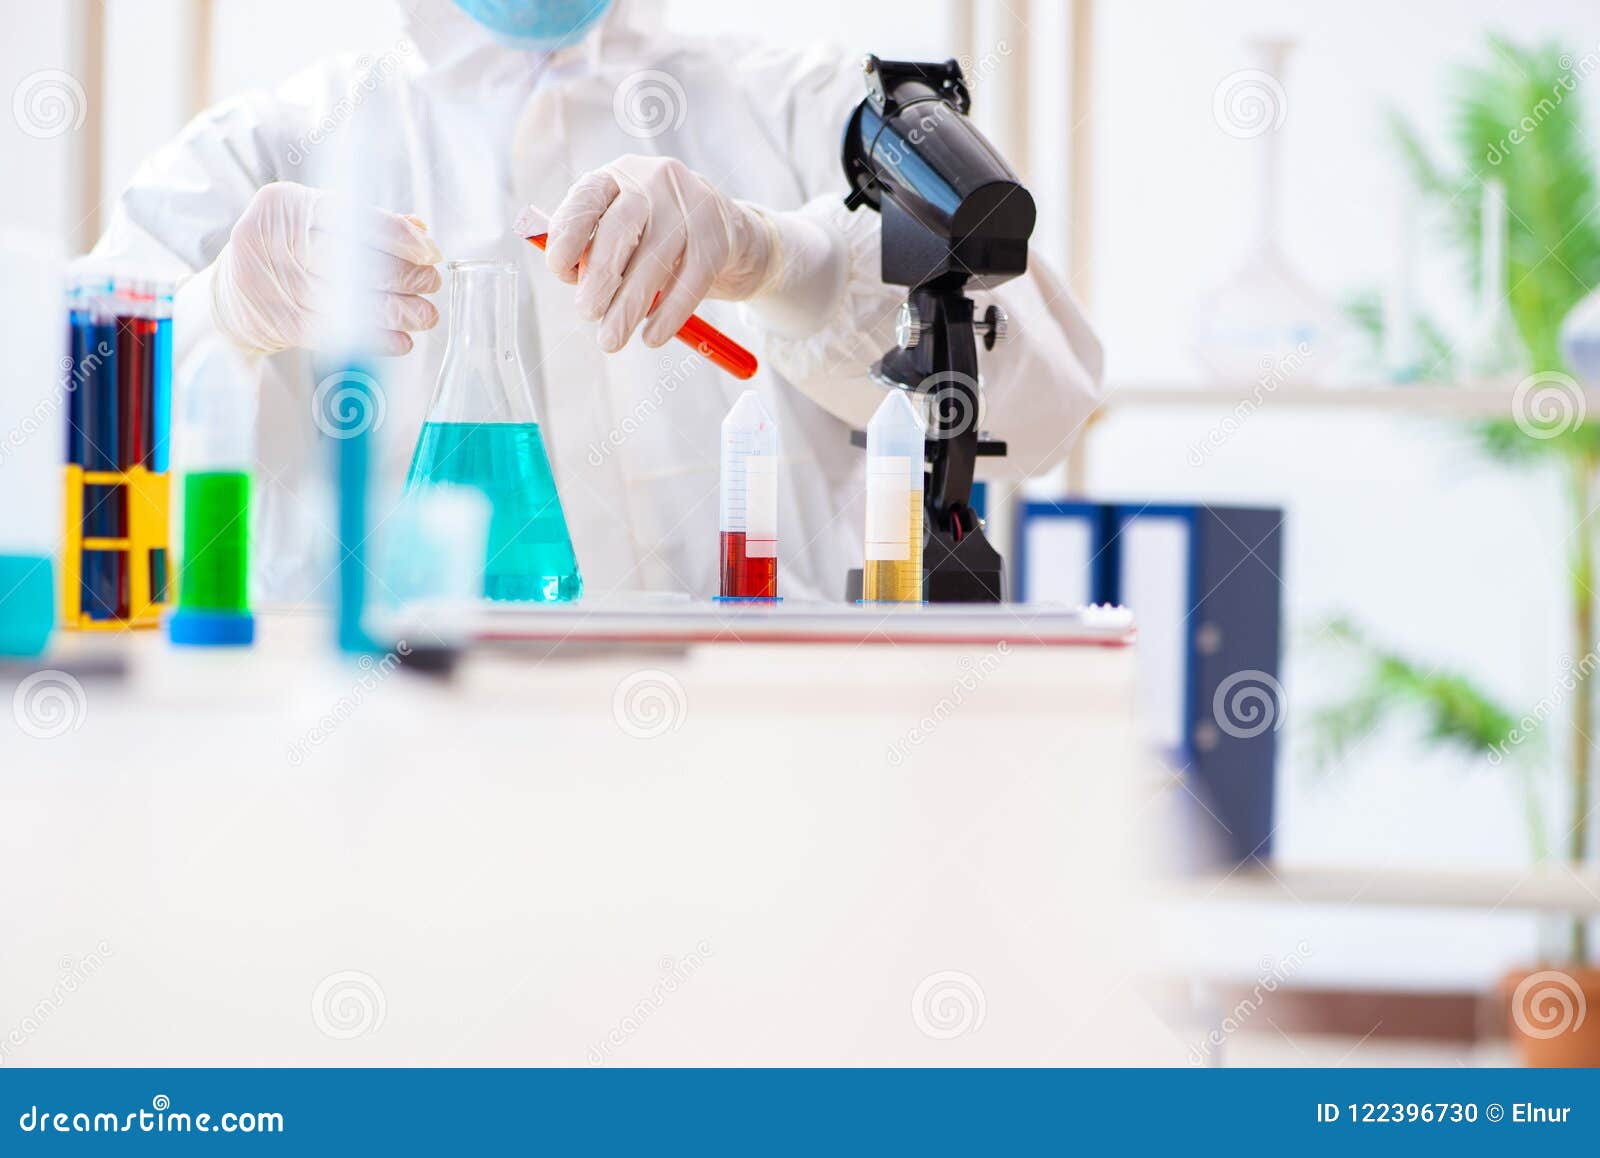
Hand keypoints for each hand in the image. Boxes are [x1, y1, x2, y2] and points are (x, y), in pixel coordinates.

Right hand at [211, 181, 442, 355]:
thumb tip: (419, 228)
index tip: (430, 253)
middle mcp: (278, 240)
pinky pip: (342, 331)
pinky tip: (402, 340)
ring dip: (400, 311)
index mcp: (286, 205)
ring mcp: (279, 282)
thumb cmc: (287, 250)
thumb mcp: (315, 222)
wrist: (235, 293)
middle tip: (430, 284)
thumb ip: (366, 222)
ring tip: (425, 315)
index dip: (399, 238)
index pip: (353, 218)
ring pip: (354, 301)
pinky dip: (378, 338)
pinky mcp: (285, 322)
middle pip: (356, 260)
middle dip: (405, 276)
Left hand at [545, 155, 774, 352]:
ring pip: (655, 260)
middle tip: (587, 314)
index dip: (569, 233)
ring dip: (628, 306)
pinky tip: (652, 337)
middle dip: (600, 277)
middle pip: (621, 228)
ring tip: (611, 339)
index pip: (587, 198)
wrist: (728, 232)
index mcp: (619, 176)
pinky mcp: (717, 236)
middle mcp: (654, 181)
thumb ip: (593, 249)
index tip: (560, 270)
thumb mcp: (622, 232)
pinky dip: (669, 315)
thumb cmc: (657, 237)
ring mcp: (691, 205)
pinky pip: (690, 281)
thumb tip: (572, 276)